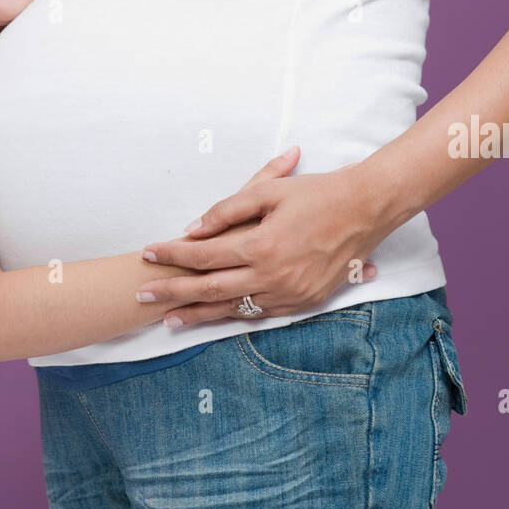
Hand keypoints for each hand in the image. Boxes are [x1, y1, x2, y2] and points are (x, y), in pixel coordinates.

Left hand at [136, 145, 383, 327]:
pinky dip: (235, 315)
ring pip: (234, 309)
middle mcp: (273, 276)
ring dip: (199, 313)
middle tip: (141, 295)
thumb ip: (228, 209)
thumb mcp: (270, 191)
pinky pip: (261, 314)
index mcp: (261, 245)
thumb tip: (194, 229)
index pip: (204, 254)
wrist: (367, 209)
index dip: (172, 255)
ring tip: (169, 318)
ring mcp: (290, 294)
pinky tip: (217, 315)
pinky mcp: (305, 302)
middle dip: (172, 292)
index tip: (148, 254)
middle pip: (210, 289)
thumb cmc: (317, 192)